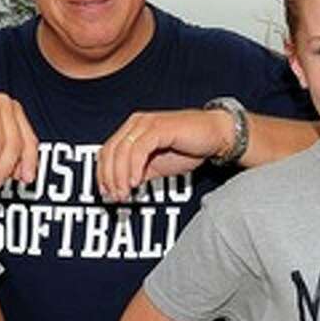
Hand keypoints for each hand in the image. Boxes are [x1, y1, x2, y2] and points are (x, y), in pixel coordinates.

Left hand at [97, 109, 232, 201]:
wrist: (216, 136)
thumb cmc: (189, 148)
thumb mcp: (156, 166)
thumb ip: (138, 173)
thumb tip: (120, 188)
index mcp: (132, 130)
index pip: (107, 152)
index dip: (103, 174)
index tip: (108, 194)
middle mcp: (136, 124)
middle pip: (110, 152)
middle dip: (109, 178)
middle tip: (117, 197)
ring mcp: (147, 124)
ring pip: (122, 150)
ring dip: (120, 176)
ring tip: (125, 193)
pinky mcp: (159, 127)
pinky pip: (139, 148)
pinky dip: (134, 166)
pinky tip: (136, 182)